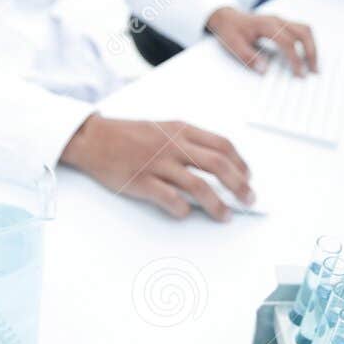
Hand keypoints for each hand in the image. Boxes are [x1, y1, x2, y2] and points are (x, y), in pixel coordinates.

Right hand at [60, 114, 250, 220]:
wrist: (94, 138)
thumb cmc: (130, 135)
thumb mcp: (164, 128)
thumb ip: (188, 142)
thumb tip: (217, 163)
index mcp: (181, 130)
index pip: (222, 145)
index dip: (240, 163)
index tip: (248, 177)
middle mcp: (173, 146)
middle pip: (218, 166)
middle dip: (239, 185)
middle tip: (250, 199)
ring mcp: (158, 164)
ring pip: (198, 186)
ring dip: (217, 204)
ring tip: (226, 215)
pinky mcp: (142, 182)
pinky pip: (170, 199)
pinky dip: (183, 209)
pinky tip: (187, 214)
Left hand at [207, 5, 317, 77]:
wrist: (226, 16)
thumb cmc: (230, 30)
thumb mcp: (234, 45)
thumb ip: (249, 57)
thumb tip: (264, 69)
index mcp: (266, 25)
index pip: (288, 42)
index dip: (295, 59)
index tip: (299, 73)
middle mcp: (277, 20)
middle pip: (303, 33)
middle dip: (311, 52)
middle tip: (313, 70)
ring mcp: (280, 20)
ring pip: (305, 29)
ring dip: (312, 46)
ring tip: (313, 64)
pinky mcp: (281, 23)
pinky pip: (300, 29)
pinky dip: (307, 42)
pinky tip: (306, 54)